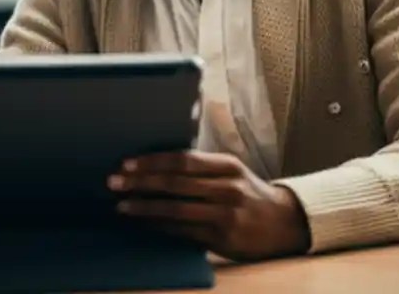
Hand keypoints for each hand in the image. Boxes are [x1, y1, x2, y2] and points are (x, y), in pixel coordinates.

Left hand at [109, 150, 310, 260]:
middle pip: (175, 183)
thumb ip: (200, 169)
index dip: (152, 162)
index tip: (126, 164)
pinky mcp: (223, 239)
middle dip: (140, 183)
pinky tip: (144, 224)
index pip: (182, 160)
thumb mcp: (230, 172)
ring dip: (145, 208)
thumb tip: (154, 167)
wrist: (285, 223)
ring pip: (176, 210)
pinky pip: (184, 232)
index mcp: (227, 166)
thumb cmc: (248, 193)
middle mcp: (227, 188)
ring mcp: (226, 215)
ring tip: (122, 206)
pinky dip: (160, 227)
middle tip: (113, 183)